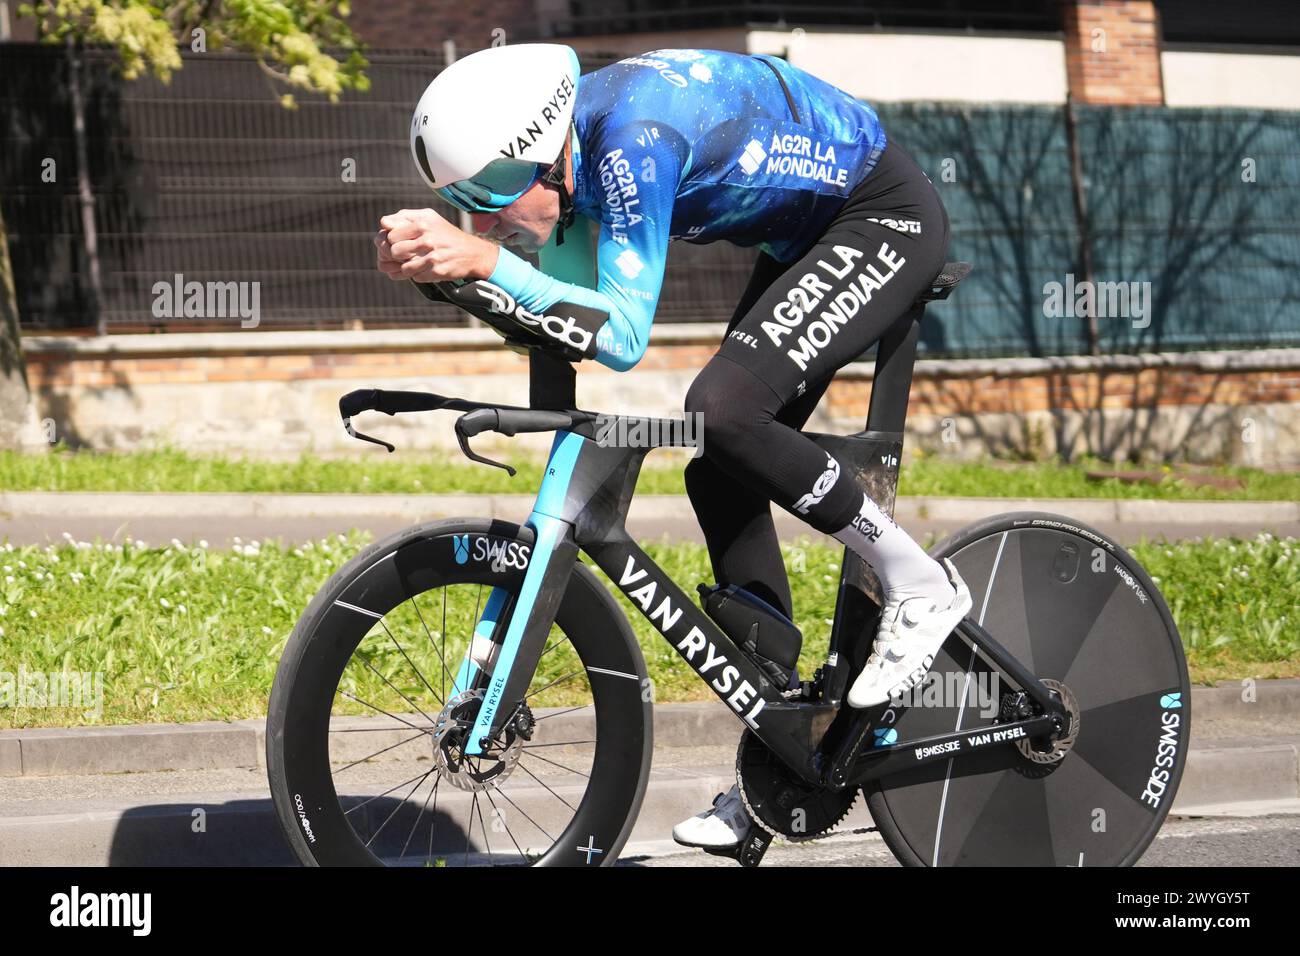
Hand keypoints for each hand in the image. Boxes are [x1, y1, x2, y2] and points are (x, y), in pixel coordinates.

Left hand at [374, 208, 498, 282]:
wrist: (473, 253)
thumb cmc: (447, 234)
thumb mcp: (430, 218)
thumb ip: (406, 217)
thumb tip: (384, 222)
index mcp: (423, 223)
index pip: (391, 235)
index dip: (392, 241)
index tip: (400, 242)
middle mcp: (428, 238)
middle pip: (394, 251)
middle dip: (398, 255)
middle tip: (406, 255)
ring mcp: (433, 256)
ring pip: (404, 267)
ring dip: (408, 267)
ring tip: (416, 263)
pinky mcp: (438, 271)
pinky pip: (417, 277)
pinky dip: (419, 275)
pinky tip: (427, 269)